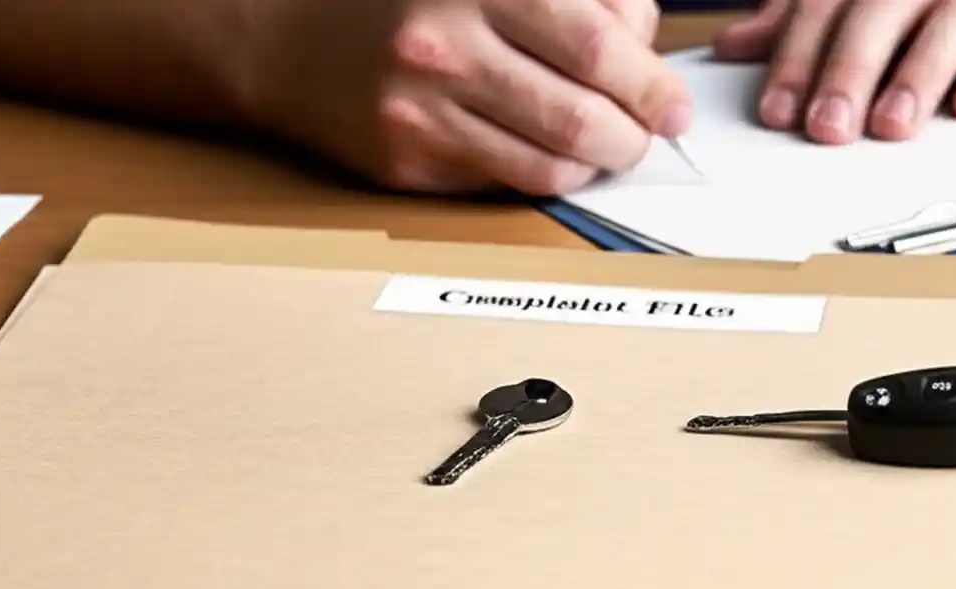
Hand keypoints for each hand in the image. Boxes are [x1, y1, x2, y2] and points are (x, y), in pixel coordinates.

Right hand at [246, 0, 690, 194]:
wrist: (283, 38)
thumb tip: (639, 44)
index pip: (596, 42)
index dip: (650, 80)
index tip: (671, 100)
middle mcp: (447, 46)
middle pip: (580, 113)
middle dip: (633, 134)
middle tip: (648, 134)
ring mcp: (422, 110)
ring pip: (548, 163)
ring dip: (595, 164)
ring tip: (606, 149)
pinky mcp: (407, 159)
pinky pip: (503, 182)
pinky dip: (544, 176)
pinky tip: (549, 157)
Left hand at [714, 0, 955, 143]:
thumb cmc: (933, 4)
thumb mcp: (860, 10)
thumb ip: (800, 26)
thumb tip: (731, 45)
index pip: (822, 10)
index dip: (795, 60)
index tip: (775, 114)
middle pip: (877, 15)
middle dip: (847, 73)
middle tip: (826, 129)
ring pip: (950, 24)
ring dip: (917, 76)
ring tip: (891, 125)